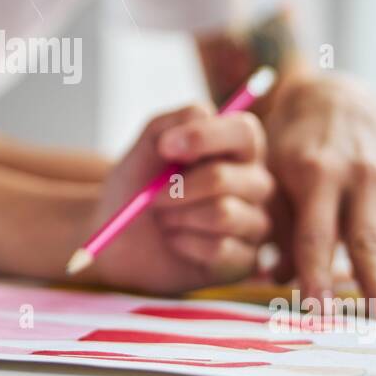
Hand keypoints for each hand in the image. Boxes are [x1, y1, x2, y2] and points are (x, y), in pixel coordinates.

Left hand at [79, 104, 273, 295]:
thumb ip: (173, 122)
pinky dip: (183, 244)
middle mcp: (255, 182)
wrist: (120, 236)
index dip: (203, 137)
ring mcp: (255, 222)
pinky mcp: (246, 261)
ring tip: (164, 219)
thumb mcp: (147, 145)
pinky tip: (176, 241)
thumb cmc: (139, 186)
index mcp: (238, 147)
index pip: (244, 131)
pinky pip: (219, 249)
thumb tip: (203, 115)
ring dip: (177, 217)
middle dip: (175, 190)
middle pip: (222, 178)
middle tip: (154, 197)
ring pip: (221, 215)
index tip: (164, 148)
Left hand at [265, 74, 375, 318]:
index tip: (318, 310)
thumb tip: (277, 278)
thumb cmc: (295, 144)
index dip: (315, 273)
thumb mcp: (274, 173)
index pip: (315, 234)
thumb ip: (278, 224)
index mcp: (318, 174)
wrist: (341, 99)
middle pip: (369, 239)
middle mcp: (361, 178)